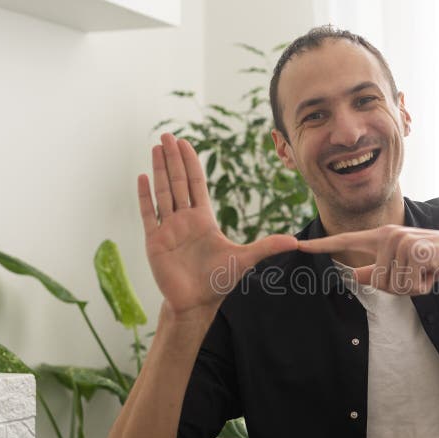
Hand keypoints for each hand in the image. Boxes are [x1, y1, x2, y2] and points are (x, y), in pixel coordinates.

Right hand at [138, 133, 297, 316]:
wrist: (196, 303)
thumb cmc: (219, 281)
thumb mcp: (245, 259)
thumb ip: (267, 247)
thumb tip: (295, 241)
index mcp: (204, 219)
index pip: (196, 184)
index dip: (191, 163)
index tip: (186, 143)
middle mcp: (185, 220)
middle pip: (178, 182)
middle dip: (173, 158)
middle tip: (167, 134)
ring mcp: (169, 229)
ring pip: (163, 192)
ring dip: (159, 170)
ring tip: (155, 147)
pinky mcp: (155, 241)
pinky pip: (149, 214)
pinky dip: (145, 196)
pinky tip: (143, 177)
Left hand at [297, 225, 438, 294]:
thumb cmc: (436, 261)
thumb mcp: (405, 267)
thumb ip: (379, 270)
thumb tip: (354, 275)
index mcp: (382, 237)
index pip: (346, 241)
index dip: (322, 246)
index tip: (298, 246)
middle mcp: (387, 235)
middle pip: (375, 281)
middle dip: (399, 288)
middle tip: (419, 274)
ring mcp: (400, 241)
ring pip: (391, 286)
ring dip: (413, 287)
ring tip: (427, 271)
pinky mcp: (414, 250)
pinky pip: (407, 285)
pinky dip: (423, 286)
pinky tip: (434, 271)